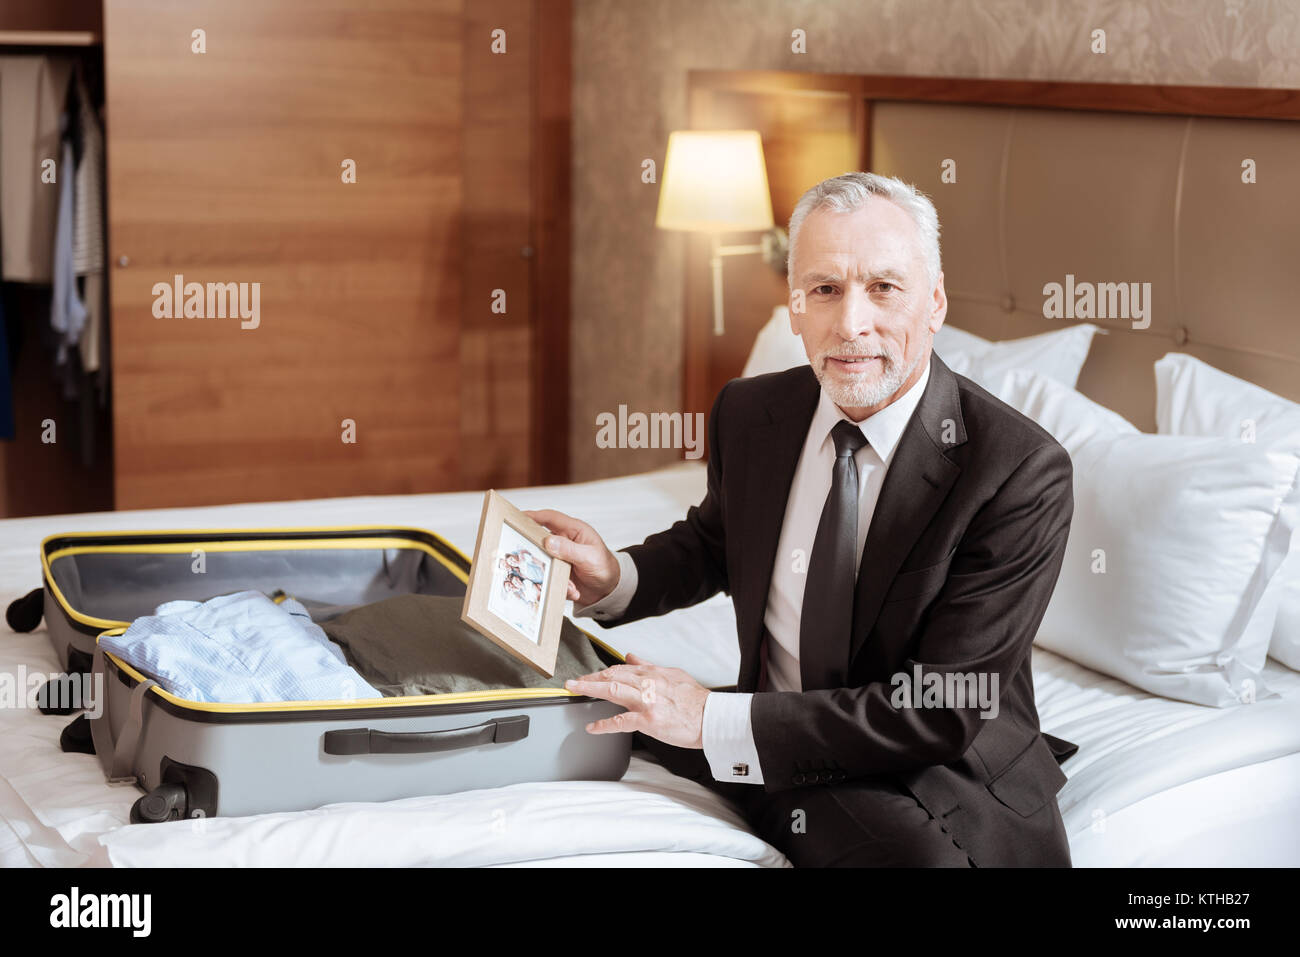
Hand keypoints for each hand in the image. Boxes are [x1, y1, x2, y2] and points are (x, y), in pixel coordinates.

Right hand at [524, 508, 620, 605]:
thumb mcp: (589, 557)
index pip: (550, 518)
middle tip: (525, 557)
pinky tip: (574, 591)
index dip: (533, 516)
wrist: (610, 590)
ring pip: (544, 563)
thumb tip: (548, 541)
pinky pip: (550, 578)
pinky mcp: (558, 572)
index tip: (516, 517)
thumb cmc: (605, 567)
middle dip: (534, 551)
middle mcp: (564, 542)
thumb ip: (569, 549)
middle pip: (540, 540)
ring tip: (570, 584)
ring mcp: (560, 557)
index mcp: (573, 531)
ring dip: (552, 575)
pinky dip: (560, 586)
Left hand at [564, 653, 708, 748]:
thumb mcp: (673, 674)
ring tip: (574, 690)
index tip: (590, 675)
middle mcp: (648, 683)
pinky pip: (621, 722)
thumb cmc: (696, 700)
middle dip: (590, 678)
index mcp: (653, 673)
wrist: (712, 717)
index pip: (621, 668)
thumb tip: (630, 656)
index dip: (602, 671)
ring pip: (612, 690)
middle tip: (573, 682)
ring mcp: (647, 701)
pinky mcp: (649, 720)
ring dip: (589, 689)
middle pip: (612, 676)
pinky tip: (592, 727)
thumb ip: (649, 666)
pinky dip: (604, 725)